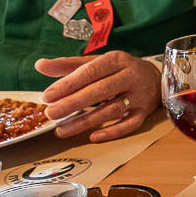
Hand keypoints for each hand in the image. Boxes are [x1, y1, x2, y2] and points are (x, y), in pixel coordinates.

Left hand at [35, 51, 160, 142]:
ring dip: (86, 121)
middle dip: (73, 103)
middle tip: (51, 114)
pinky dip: (113, 131)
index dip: (68, 84)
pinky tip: (93, 137)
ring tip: (61, 130)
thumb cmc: (119, 70)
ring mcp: (140, 95)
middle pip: (101, 91)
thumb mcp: (97, 63)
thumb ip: (68, 65)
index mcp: (117, 60)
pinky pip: (130, 124)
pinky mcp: (146, 112)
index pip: (90, 72)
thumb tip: (39, 65)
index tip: (47, 96)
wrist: (156, 77)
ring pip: (112, 110)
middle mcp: (130, 76)